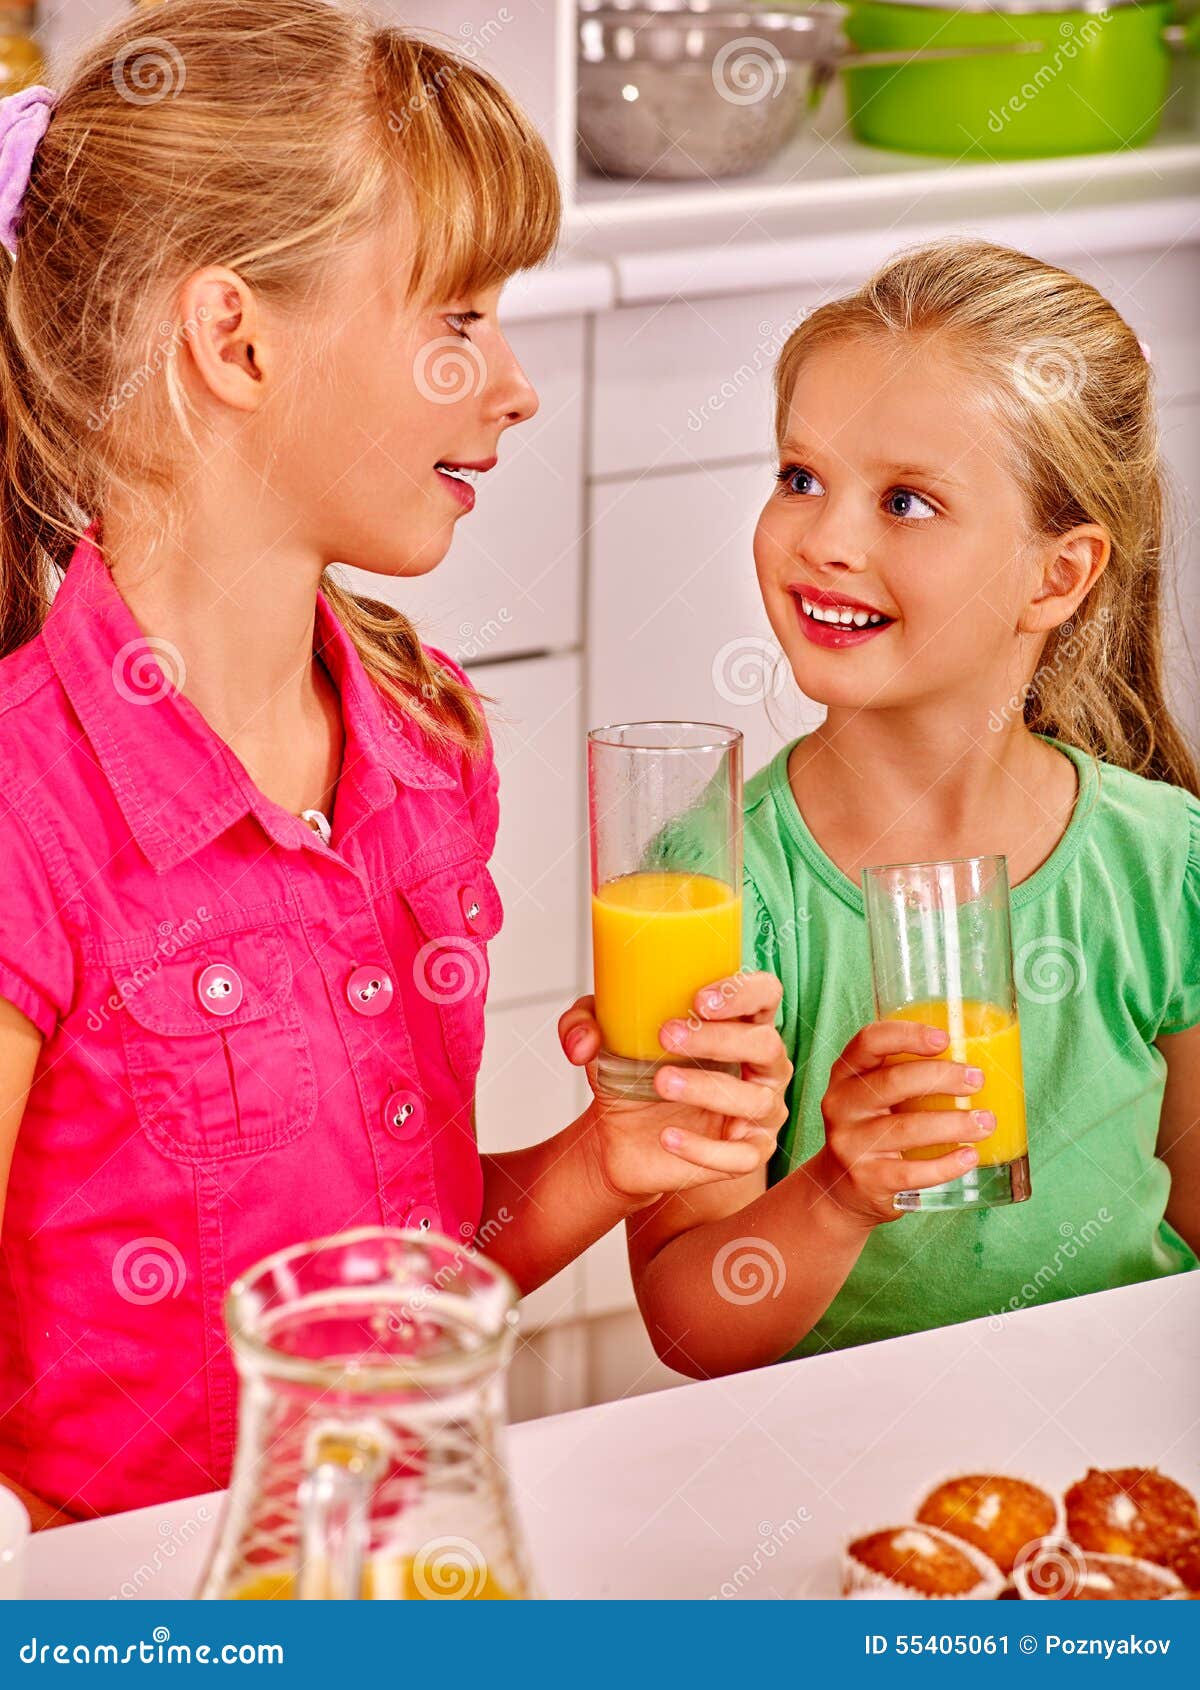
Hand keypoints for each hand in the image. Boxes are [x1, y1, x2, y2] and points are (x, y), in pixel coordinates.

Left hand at [558, 972, 791, 1202]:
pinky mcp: (749, 1152)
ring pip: (754, 1099)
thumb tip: (583, 1042)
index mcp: (740, 1022)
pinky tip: (667, 1138)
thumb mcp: (601, 1038)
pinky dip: (705, 1149)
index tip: (699, 1000)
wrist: (621, 1137)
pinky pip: (741, 1155)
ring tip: (659, 1083)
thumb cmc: (631, 1073)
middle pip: (764, 1043)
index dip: (744, 991)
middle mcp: (762, 1064)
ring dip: (705, 1088)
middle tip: (668, 1036)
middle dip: (717, 1039)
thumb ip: (582, 1023)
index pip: (765, 994)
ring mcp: (762, 1109)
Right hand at [809, 1020, 991, 1226]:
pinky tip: (969, 1157)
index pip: (869, 1042)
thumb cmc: (871, 1129)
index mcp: (846, 1074)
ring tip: (986, 1122)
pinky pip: (912, 1171)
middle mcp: (842, 1105)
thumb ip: (903, 1076)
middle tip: (977, 1080)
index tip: (945, 1039)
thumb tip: (972, 1063)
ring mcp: (851, 1144)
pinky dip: (946, 1165)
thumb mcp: (872, 1096)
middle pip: (893, 1082)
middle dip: (942, 1077)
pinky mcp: (867, 1179)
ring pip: (907, 1128)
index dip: (907, 1035)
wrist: (838, 1188)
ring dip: (954, 1124)